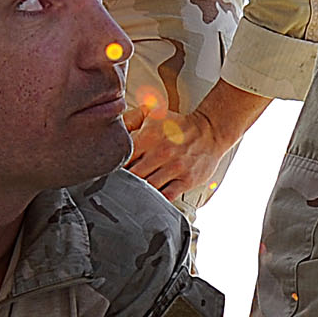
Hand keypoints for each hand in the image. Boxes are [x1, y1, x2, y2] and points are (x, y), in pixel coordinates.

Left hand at [126, 80, 268, 202]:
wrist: (210, 131)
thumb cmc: (178, 126)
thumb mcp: (154, 115)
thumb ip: (130, 120)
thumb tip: (112, 127)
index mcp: (148, 137)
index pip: (122, 157)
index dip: (112, 167)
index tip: (108, 173)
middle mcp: (160, 153)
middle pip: (132, 176)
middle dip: (122, 183)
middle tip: (116, 187)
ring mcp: (174, 168)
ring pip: (147, 188)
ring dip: (137, 193)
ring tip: (130, 195)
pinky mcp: (186, 180)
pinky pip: (166, 197)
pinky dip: (156, 201)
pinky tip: (150, 200)